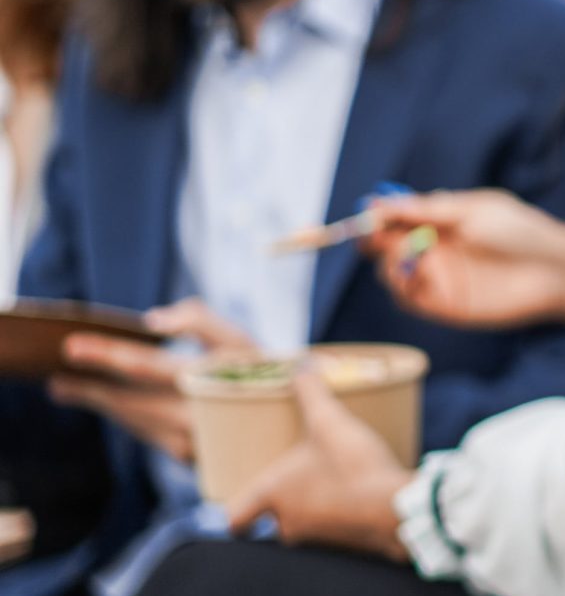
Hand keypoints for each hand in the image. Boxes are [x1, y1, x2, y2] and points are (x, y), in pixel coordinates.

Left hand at [49, 299, 257, 461]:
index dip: (109, 354)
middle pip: (130, 400)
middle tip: (56, 377)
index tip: (73, 345)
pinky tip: (107, 404)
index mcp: (214, 377)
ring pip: (134, 419)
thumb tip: (152, 319)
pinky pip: (146, 434)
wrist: (293, 432)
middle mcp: (200, 414)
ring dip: (100, 403)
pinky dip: (125, 417)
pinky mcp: (190, 460)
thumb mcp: (243, 340)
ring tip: (68, 387)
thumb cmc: (265, 375)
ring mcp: (195, 442)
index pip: (148, 365)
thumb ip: (200, 320)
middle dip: (90, 388)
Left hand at [224, 372, 409, 561]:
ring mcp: (318, 540)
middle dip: (287, 502)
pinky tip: (362, 495)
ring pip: (307, 526)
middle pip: (275, 520)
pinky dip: (343, 516)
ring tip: (337, 481)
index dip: (236, 514)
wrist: (396, 508)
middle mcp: (289, 524)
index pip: (235, 519)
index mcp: (274, 495)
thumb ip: (312, 392)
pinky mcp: (347, 547)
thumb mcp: (330, 421)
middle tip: (302, 478)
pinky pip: (336, 532)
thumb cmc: (352, 466)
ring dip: (316, 508)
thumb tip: (302, 365)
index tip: (242, 506)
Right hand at [363, 189, 564, 329]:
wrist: (553, 269)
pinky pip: (408, 297)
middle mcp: (435, 249)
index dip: (379, 215)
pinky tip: (412, 274)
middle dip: (374, 238)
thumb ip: (428, 209)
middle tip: (374, 235)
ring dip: (388, 262)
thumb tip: (382, 201)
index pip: (399, 217)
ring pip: (391, 272)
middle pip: (386, 245)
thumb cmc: (520, 231)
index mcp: (442, 221)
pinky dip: (400, 286)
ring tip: (406, 253)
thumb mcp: (473, 210)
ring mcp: (438, 277)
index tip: (368, 210)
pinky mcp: (444, 303)